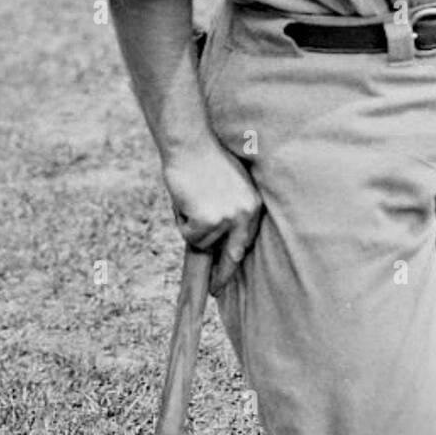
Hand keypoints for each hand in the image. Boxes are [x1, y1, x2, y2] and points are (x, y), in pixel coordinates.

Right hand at [163, 139, 262, 294]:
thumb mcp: (226, 187)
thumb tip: (215, 246)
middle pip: (233, 256)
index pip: (246, 242)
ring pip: (202, 242)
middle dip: (223, 276)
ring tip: (190, 198)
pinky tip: (184, 199)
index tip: (228, 275)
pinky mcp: (208, 221)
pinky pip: (189, 235)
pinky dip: (181, 221)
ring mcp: (228, 219)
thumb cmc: (203, 159)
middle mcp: (245, 214)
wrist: (190, 142)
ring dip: (191, 225)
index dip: (235, 260)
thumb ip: (226, 212)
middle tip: (214, 292)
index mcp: (253, 205)